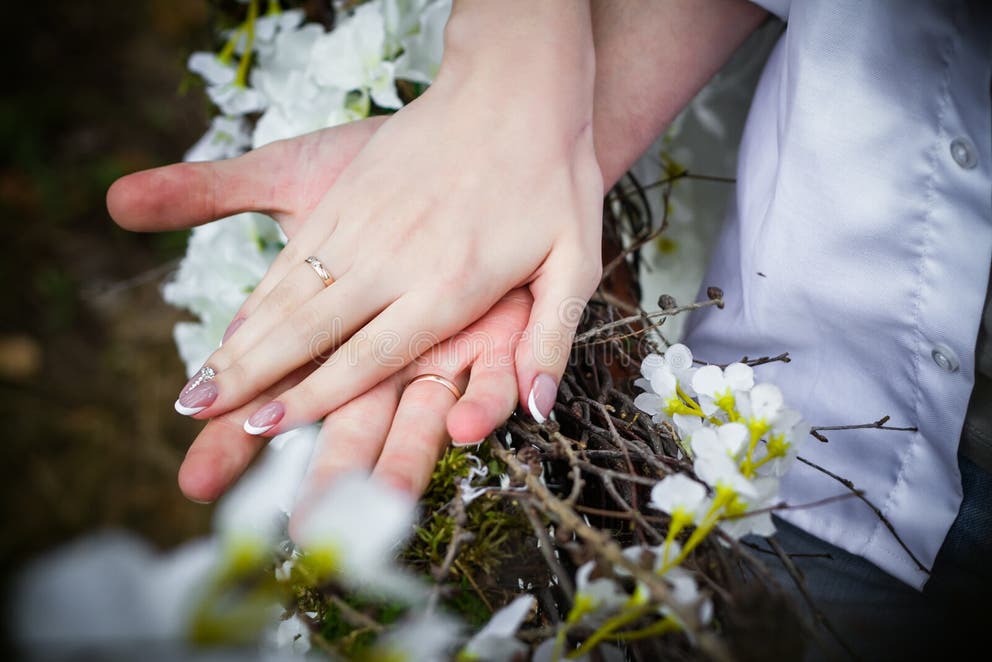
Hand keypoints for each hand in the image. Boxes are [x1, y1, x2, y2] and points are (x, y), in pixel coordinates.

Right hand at [116, 2, 602, 440]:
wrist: (516, 84)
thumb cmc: (553, 178)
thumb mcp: (576, 261)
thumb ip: (550, 337)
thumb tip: (539, 408)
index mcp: (448, 285)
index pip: (366, 355)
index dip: (311, 397)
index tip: (262, 426)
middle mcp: (394, 259)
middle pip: (309, 330)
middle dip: (249, 378)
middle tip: (197, 413)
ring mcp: (364, 223)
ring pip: (289, 295)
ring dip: (239, 343)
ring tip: (195, 382)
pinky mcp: (347, 195)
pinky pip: (292, 255)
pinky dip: (256, 296)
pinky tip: (236, 322)